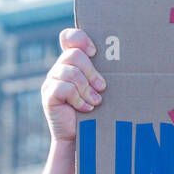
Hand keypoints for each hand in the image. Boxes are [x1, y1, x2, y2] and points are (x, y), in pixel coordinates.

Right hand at [40, 28, 105, 142]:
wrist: (82, 137)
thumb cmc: (96, 109)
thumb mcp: (99, 87)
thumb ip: (102, 72)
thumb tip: (126, 61)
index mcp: (71, 61)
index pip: (68, 37)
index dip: (80, 38)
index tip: (94, 52)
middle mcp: (59, 68)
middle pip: (74, 55)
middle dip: (92, 72)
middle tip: (102, 87)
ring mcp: (51, 81)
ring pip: (70, 73)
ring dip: (87, 88)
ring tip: (96, 101)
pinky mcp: (48, 96)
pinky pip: (64, 89)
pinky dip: (78, 99)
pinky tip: (86, 108)